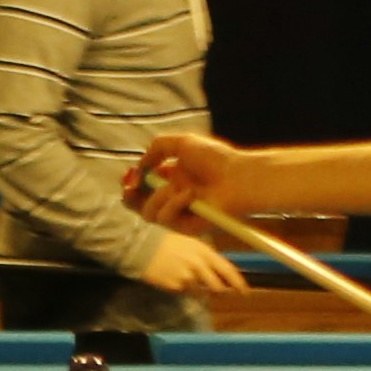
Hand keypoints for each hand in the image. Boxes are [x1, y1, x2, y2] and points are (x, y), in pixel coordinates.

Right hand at [125, 135, 246, 229]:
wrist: (240, 178)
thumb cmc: (217, 159)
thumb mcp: (183, 143)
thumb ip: (158, 148)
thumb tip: (140, 164)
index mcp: (172, 178)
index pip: (143, 186)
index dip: (131, 183)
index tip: (130, 176)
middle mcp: (173, 197)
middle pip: (139, 205)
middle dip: (130, 196)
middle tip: (132, 188)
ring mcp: (179, 213)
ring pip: (149, 213)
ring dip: (160, 197)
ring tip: (180, 187)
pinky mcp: (187, 227)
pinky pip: (166, 219)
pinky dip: (174, 204)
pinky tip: (190, 195)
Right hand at [129, 227, 246, 296]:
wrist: (143, 247)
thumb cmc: (169, 242)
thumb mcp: (192, 244)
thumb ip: (206, 258)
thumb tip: (219, 272)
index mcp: (204, 251)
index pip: (227, 269)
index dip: (238, 282)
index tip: (245, 292)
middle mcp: (198, 265)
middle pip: (217, 287)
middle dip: (220, 292)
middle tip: (220, 293)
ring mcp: (186, 277)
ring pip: (200, 292)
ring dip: (198, 290)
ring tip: (186, 278)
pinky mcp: (175, 286)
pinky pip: (184, 292)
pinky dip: (183, 288)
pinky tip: (174, 278)